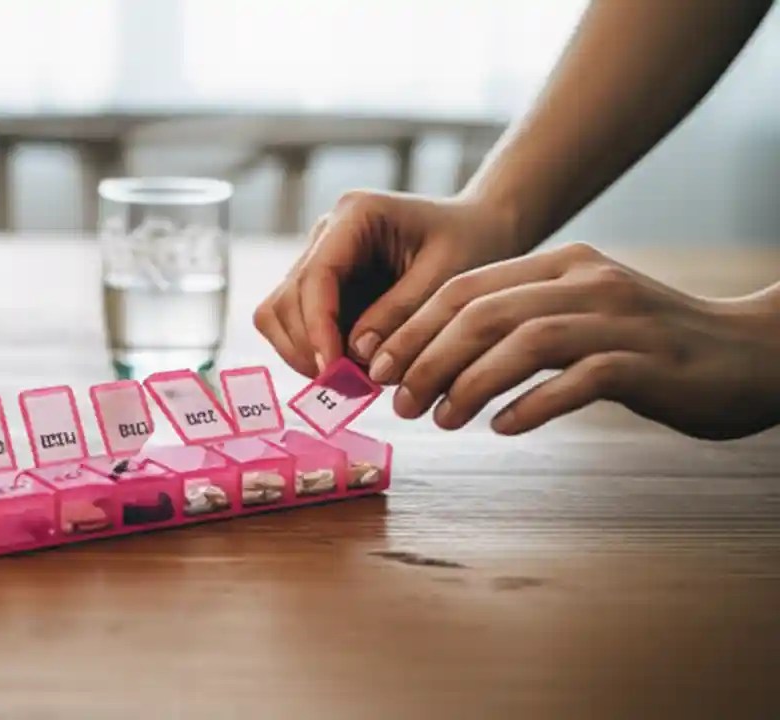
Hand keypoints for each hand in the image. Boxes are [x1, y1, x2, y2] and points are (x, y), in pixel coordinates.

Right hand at [253, 191, 525, 377]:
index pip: (316, 277)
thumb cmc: (474, 244)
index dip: (317, 328)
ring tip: (349, 380)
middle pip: (284, 299)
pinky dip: (316, 352)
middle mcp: (326, 234)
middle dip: (307, 347)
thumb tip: (355, 353)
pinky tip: (350, 369)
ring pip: (279, 315)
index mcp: (356, 215)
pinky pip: (298, 326)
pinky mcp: (324, 287)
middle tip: (345, 385)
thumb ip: (400, 312)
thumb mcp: (448, 276)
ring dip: (305, 353)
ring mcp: (320, 260)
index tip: (333, 370)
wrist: (482, 230)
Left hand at [370, 243, 779, 439]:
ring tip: (440, 419)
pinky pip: (576, 380)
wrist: (754, 354)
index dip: (413, 328)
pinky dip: (531, 404)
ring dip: (468, 383)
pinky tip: (502, 428)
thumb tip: (440, 366)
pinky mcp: (647, 362)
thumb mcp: (582, 317)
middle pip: (482, 313)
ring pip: (522, 343)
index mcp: (562, 264)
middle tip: (399, 401)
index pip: (465, 288)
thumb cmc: (652, 346)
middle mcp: (585, 281)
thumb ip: (521, 326)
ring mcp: (618, 319)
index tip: (380, 367)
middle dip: (427, 357)